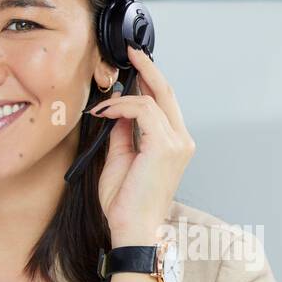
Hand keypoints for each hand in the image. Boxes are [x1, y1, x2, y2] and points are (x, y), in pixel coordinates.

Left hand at [90, 47, 194, 245]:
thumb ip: (123, 133)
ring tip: (100, 108)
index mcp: (174, 144)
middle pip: (166, 92)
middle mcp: (181, 140)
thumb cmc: (127, 204)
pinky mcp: (165, 146)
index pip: (165, 102)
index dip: (150, 79)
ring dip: (122, 97)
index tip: (134, 64)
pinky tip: (105, 113)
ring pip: (152, 98)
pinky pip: (142, 110)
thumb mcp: (120, 159)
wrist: (133, 230)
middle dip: (147, 68)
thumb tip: (117, 110)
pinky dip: (121, 106)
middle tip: (130, 51)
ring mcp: (177, 143)